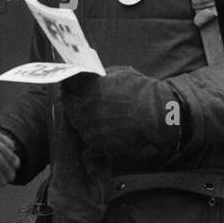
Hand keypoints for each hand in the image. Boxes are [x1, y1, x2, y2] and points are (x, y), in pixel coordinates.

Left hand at [62, 66, 184, 160]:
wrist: (156, 113)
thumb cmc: (141, 90)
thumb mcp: (118, 73)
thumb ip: (100, 77)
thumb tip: (91, 78)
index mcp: (87, 90)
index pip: (66, 90)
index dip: (68, 90)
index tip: (70, 90)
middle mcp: (84, 110)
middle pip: (70, 110)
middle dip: (74, 107)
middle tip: (83, 107)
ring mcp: (89, 129)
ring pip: (79, 128)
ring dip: (84, 125)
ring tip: (98, 121)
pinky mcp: (97, 146)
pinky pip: (88, 149)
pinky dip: (92, 146)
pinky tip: (102, 138)